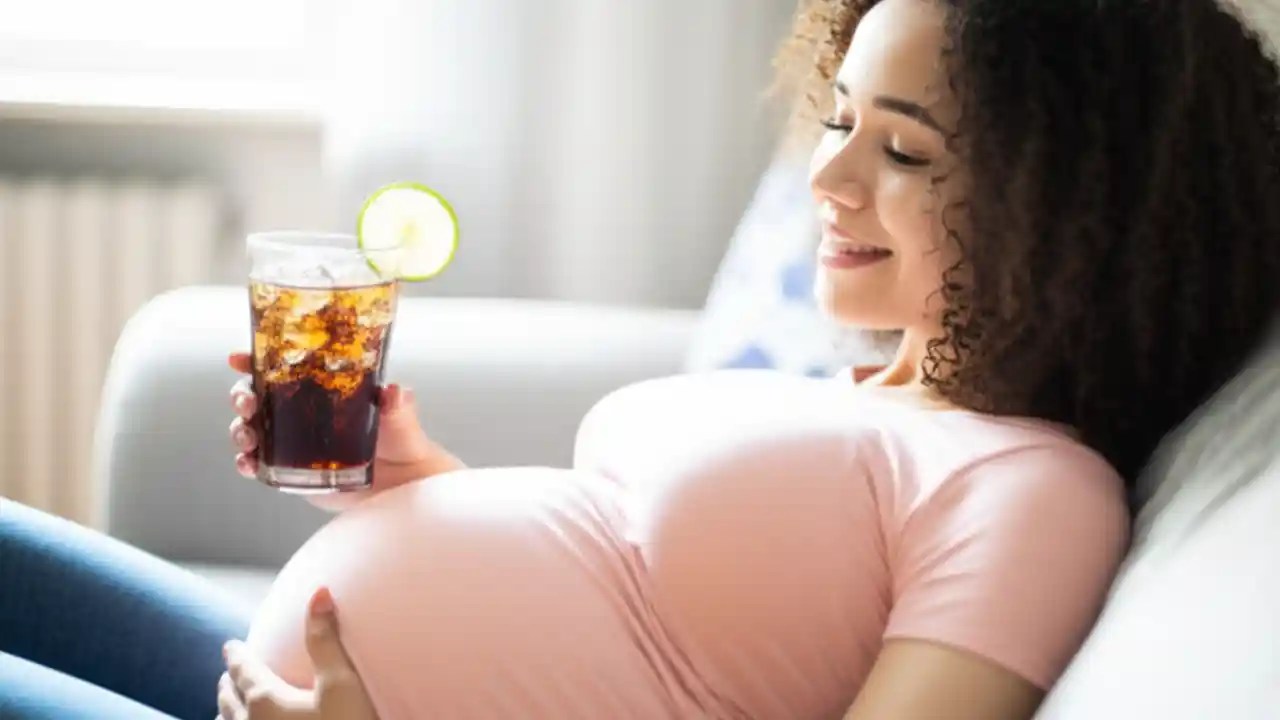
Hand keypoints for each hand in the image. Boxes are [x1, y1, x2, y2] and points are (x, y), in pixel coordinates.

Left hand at [217, 588, 377, 719]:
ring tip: (229, 706)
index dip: (237, 654)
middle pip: (229, 700)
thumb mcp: (341, 683)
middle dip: (228, 683)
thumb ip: (325, 638)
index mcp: (265, 701)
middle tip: (227, 673)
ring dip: (227, 712)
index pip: (243, 670)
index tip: (230, 645)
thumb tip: (318, 590)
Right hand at [227, 352, 464, 501]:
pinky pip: (259, 464)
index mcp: (322, 388)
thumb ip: (397, 405)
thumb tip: (394, 392)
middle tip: (248, 403)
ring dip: (240, 431)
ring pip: (251, 429)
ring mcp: (292, 441)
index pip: (282, 368)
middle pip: (256, 396)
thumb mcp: (399, 417)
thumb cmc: (401, 440)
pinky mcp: (291, 469)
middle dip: (242, 396)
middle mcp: (301, 411)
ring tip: (249, 439)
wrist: (403, 482)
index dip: (255, 361)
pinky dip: (247, 463)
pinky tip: (248, 464)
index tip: (238, 358)